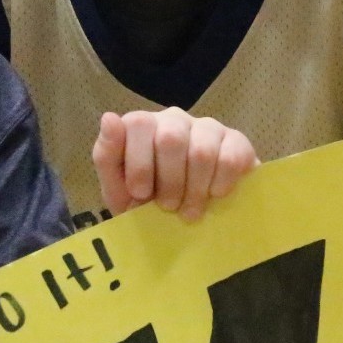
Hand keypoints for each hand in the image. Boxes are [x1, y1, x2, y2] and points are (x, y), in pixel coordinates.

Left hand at [92, 107, 258, 220]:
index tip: (141, 193)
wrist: (182, 224)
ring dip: (194, 189)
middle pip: (171, 139)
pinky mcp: (235, 142)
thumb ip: (107, 155)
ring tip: (189, 211)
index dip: (140, 164)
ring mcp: (207, 127)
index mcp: (141, 125)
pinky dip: (221, 183)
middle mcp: (173, 119)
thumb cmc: (144, 202)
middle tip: (168, 207)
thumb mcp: (116, 187)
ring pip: (201, 151)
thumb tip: (109, 118)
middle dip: (168, 182)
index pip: (138, 124)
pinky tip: (214, 196)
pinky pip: (231, 157)